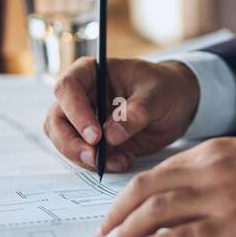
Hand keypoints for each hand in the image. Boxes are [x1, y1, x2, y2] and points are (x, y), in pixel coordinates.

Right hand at [43, 57, 199, 173]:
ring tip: (118, 162)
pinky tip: (124, 161)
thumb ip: (135, 113)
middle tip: (94, 157)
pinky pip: (85, 156)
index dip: (75, 112)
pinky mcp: (95, 141)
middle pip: (56, 120)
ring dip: (85, 157)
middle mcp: (82, 96)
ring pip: (65, 141)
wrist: (179, 104)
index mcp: (91, 72)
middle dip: (70, 143)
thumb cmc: (166, 87)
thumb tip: (111, 135)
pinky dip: (101, 164)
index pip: (67, 87)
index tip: (96, 135)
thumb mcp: (157, 95)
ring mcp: (85, 120)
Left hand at [92, 137, 235, 236]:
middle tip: (101, 235)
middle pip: (145, 190)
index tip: (116, 213)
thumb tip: (199, 194)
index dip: (130, 195)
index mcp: (216, 152)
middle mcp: (210, 170)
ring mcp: (220, 199)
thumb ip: (224, 171)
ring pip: (154, 212)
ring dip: (123, 232)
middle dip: (115, 214)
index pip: (158, 173)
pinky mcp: (233, 228)